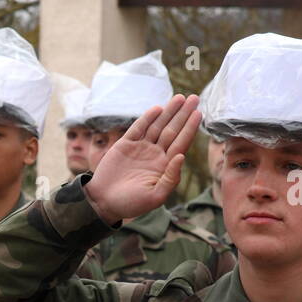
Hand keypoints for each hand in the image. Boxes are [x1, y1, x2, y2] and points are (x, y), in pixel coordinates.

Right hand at [83, 94, 200, 224]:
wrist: (103, 202)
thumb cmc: (131, 204)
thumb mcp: (155, 196)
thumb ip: (171, 178)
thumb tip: (181, 156)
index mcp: (164, 166)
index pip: (181, 143)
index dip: (190, 128)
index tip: (198, 113)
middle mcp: (155, 154)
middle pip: (172, 130)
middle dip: (183, 114)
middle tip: (194, 98)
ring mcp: (140, 148)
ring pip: (157, 126)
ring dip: (168, 112)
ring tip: (179, 98)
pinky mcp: (125, 145)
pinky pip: (139, 128)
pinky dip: (147, 118)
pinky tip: (158, 109)